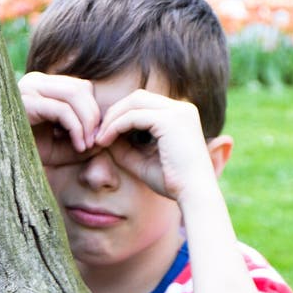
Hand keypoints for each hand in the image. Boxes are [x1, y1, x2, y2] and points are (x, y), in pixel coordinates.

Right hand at [18, 72, 100, 164]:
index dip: (94, 112)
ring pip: (75, 95)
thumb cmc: (26, 155)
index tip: (96, 138)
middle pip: (82, 87)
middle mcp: (35, 81)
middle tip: (95, 143)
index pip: (81, 87)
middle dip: (94, 117)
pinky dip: (77, 129)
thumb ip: (82, 140)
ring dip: (87, 123)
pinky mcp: (26, 102)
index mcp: (43, 86)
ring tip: (85, 146)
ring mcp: (29, 89)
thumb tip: (105, 137)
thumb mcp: (59, 148)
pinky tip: (78, 146)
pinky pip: (62, 110)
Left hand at [95, 89, 214, 202]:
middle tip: (97, 134)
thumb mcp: (143, 162)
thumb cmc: (174, 183)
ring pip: (134, 102)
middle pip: (137, 97)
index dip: (121, 115)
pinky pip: (133, 116)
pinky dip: (116, 126)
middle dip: (114, 113)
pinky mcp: (170, 120)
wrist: (195, 195)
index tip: (104, 135)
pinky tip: (105, 141)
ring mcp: (178, 112)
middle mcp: (182, 108)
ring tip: (99, 139)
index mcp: (181, 116)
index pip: (144, 104)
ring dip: (112, 118)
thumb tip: (103, 138)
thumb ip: (125, 149)